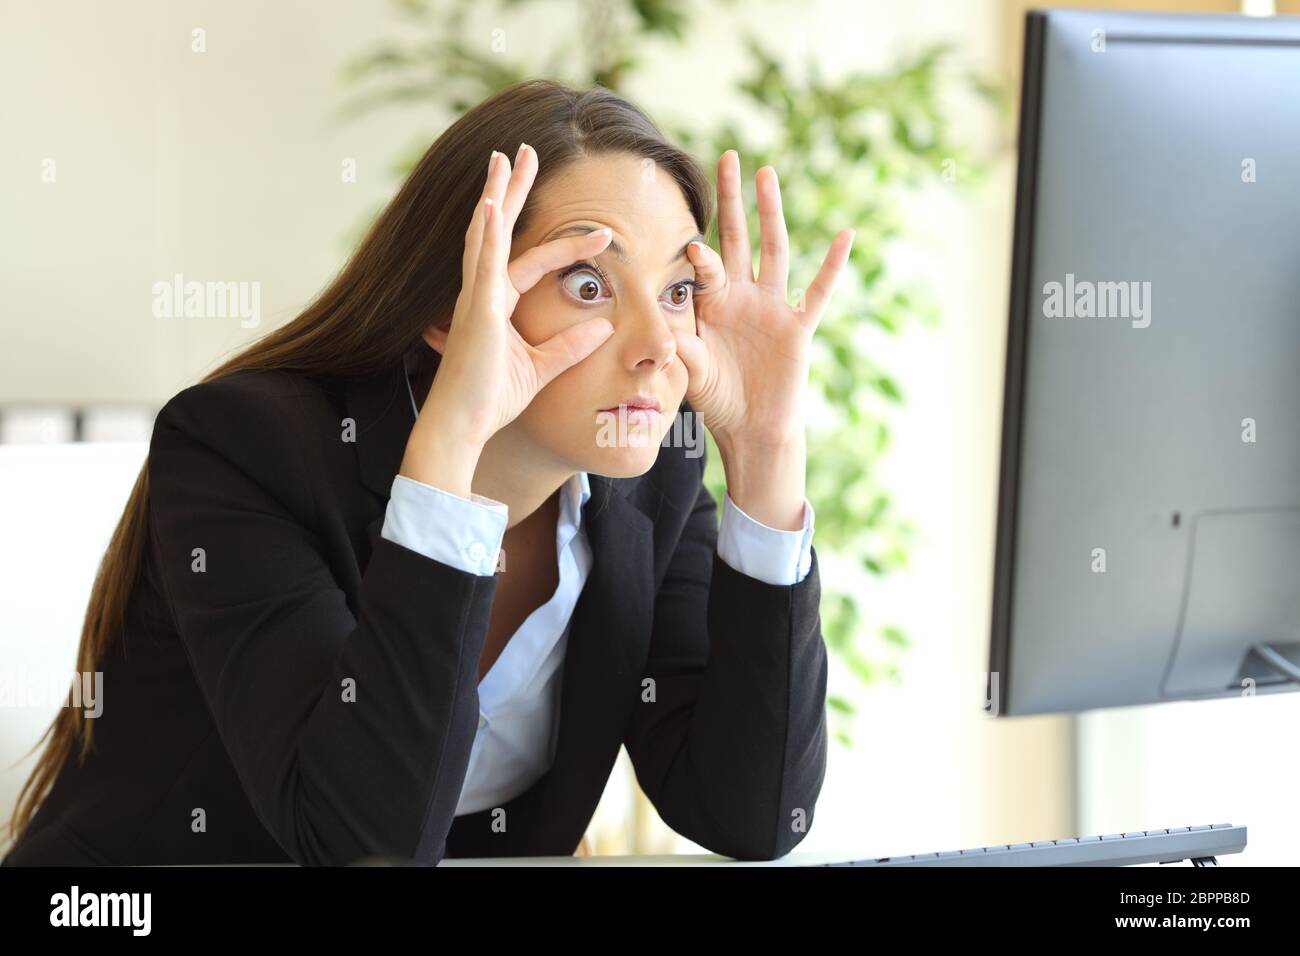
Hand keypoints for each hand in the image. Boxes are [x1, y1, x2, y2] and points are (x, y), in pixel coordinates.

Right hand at [419, 143, 617, 449]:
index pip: (533, 262)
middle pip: (498, 231)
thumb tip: (604, 326)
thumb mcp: (542, 368)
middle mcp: (481, 294)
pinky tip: (492, 206)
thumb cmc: (491, 400)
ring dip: (496, 195)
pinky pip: (482, 266)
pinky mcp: (475, 312)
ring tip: (504, 158)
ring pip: (485, 235)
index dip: (567, 246)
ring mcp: (475, 299)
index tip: (603, 234)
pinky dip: (486, 234)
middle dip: (511, 191)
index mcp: (496, 304)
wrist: (463, 427)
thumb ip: (572, 346)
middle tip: (522, 152)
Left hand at [671, 150, 854, 451]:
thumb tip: (659, 321)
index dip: (698, 255)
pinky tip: (845, 235)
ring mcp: (772, 307)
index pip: (704, 266)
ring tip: (767, 175)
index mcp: (712, 304)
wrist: (751, 430)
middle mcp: (742, 296)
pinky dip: (832, 265)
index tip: (691, 244)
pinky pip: (818, 291)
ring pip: (775, 249)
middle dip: (734, 199)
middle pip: (739, 237)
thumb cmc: (717, 400)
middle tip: (728, 156)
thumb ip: (679, 344)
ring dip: (771, 212)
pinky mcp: (798, 326)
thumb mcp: (690, 371)